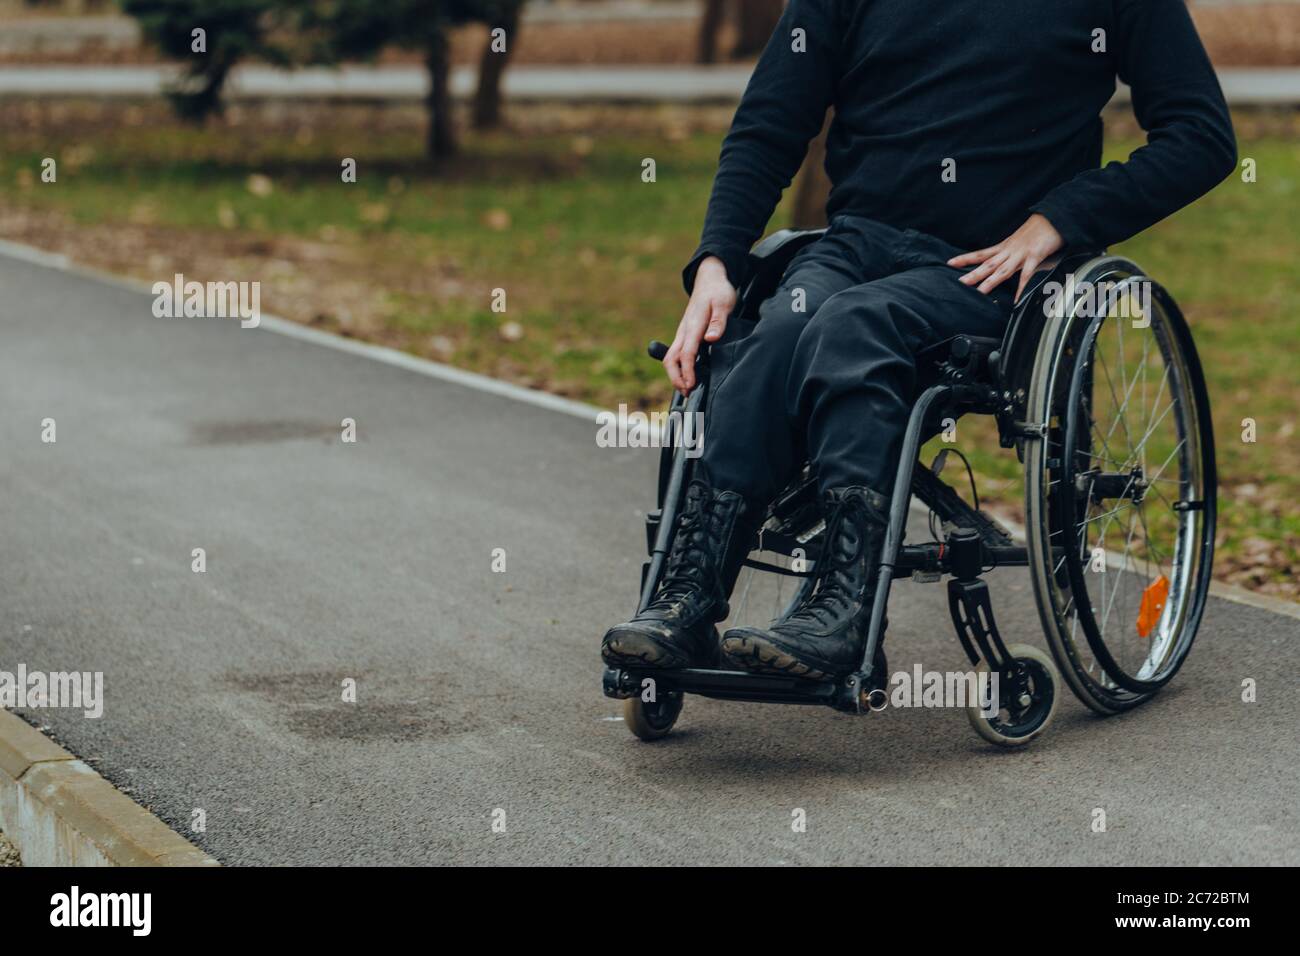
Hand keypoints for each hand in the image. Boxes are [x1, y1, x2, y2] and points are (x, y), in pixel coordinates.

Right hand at [664, 256, 735, 393]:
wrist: (709, 278)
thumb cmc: (718, 291)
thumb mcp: (724, 303)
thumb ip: (718, 322)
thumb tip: (711, 338)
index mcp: (693, 325)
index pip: (686, 353)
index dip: (687, 371)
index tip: (690, 385)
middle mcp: (684, 330)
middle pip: (671, 359)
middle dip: (676, 378)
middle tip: (687, 392)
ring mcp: (683, 332)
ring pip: (671, 357)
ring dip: (676, 375)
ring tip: (687, 388)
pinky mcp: (685, 334)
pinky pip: (677, 353)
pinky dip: (679, 367)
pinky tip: (688, 375)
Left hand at [948, 214, 1063, 302]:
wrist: (1056, 217)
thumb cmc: (1039, 229)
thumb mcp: (1019, 240)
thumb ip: (1010, 253)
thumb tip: (1002, 263)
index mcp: (1004, 246)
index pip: (981, 253)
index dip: (965, 258)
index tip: (950, 263)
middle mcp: (1009, 250)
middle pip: (987, 264)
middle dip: (973, 274)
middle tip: (959, 283)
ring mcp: (1021, 253)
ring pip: (1002, 270)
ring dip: (990, 282)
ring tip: (979, 293)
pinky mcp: (1035, 256)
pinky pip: (1027, 275)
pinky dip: (1021, 288)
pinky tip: (1017, 299)